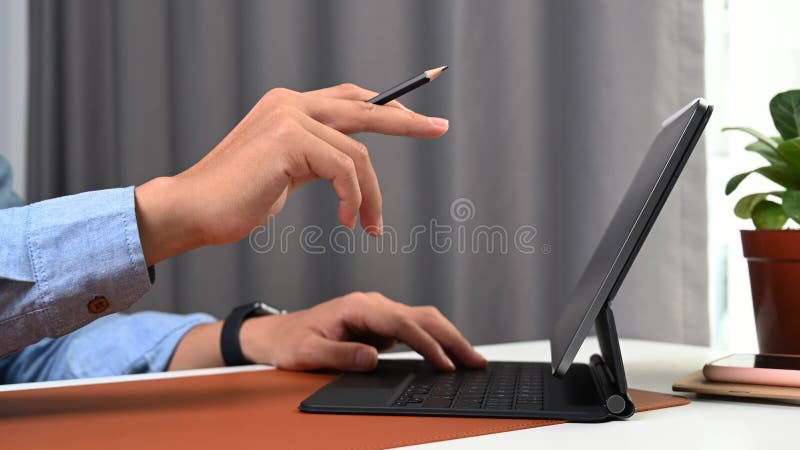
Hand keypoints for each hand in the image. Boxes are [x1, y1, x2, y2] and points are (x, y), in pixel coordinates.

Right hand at [135, 84, 448, 265]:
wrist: (193, 211)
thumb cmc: (237, 200)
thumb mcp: (285, 172)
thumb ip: (315, 158)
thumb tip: (349, 164)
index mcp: (288, 106)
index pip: (349, 99)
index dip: (385, 106)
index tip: (418, 117)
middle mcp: (290, 103)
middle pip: (363, 106)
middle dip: (406, 120)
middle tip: (438, 128)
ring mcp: (288, 117)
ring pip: (358, 151)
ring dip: (371, 194)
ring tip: (370, 225)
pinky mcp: (288, 139)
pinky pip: (344, 168)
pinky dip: (354, 198)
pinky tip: (348, 221)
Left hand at [167, 292, 486, 371]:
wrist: (277, 333)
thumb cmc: (291, 341)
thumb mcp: (308, 352)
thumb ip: (340, 354)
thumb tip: (373, 358)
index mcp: (358, 307)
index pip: (402, 323)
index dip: (427, 344)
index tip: (444, 364)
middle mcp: (373, 304)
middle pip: (422, 316)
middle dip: (451, 338)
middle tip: (476, 361)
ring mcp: (378, 312)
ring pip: (422, 319)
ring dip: (448, 338)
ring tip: (472, 359)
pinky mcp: (380, 323)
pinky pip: (414, 328)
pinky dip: (435, 340)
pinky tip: (448, 355)